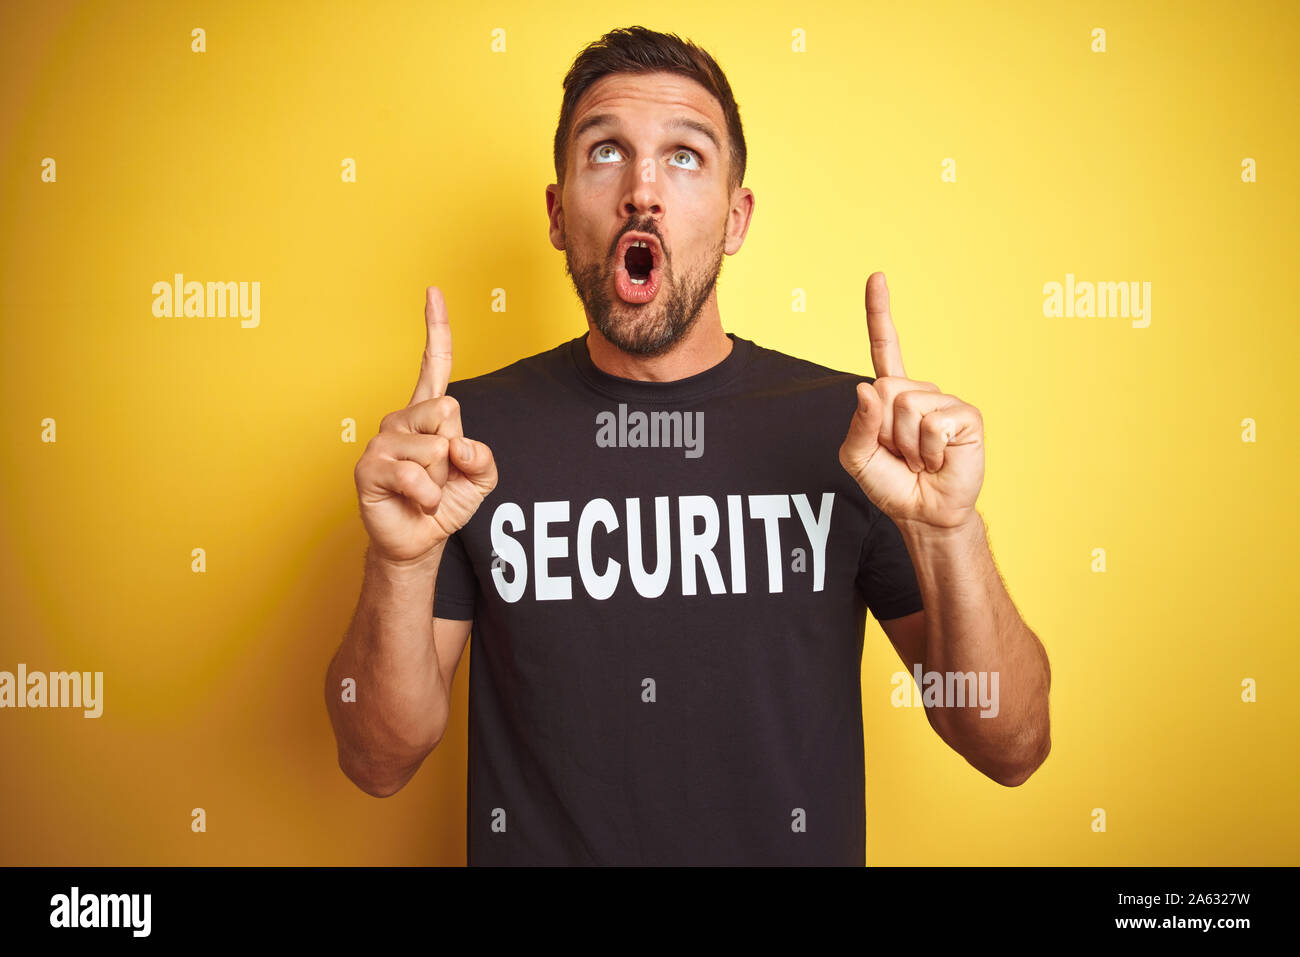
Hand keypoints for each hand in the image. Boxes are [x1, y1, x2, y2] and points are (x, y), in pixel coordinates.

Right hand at [354, 287, 498, 563]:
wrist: (419, 541)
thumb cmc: (446, 502)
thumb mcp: (481, 478)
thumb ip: (484, 457)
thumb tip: (456, 442)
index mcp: (428, 414)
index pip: (433, 364)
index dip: (435, 328)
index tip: (432, 291)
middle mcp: (401, 419)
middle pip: (447, 410)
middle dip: (454, 451)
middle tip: (439, 474)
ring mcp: (382, 441)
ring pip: (434, 446)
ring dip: (441, 479)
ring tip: (426, 491)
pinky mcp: (369, 468)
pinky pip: (416, 477)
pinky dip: (428, 497)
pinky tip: (417, 502)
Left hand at [838, 272, 983, 528]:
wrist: (925, 513)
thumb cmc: (892, 485)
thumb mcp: (857, 458)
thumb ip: (856, 426)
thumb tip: (867, 388)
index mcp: (891, 396)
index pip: (885, 347)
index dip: (880, 313)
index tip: (877, 277)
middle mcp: (919, 392)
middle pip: (885, 388)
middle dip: (884, 430)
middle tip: (901, 454)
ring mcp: (945, 401)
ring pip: (906, 407)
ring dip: (906, 444)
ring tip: (920, 459)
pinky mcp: (966, 416)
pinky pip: (932, 423)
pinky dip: (928, 450)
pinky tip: (938, 459)